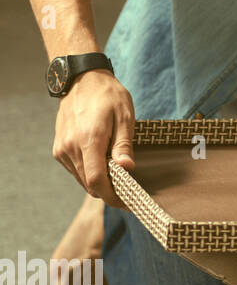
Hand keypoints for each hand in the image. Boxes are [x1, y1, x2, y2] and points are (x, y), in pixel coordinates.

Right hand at [52, 69, 134, 207]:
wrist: (82, 81)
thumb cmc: (108, 96)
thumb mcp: (125, 117)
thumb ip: (124, 145)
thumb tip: (127, 169)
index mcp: (89, 140)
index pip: (96, 180)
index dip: (112, 196)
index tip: (128, 203)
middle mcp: (70, 148)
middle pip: (89, 184)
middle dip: (110, 192)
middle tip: (130, 193)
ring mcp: (62, 149)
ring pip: (82, 179)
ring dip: (99, 183)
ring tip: (120, 178)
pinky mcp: (59, 149)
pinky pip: (76, 170)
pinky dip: (90, 173)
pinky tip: (104, 165)